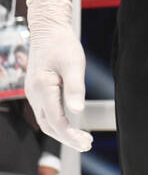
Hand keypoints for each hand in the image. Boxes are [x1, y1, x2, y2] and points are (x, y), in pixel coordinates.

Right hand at [25, 0, 91, 152]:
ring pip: (46, 121)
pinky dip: (58, 122)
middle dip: (67, 138)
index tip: (86, 143)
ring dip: (62, 132)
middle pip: (48, 125)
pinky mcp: (38, 90)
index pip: (55, 121)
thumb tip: (78, 111)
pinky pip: (46, 112)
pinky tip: (72, 123)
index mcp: (42, 89)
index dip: (70, 135)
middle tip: (86, 145)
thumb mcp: (74, 63)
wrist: (48, 29)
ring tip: (82, 139)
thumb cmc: (62, 44)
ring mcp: (34, 93)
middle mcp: (34, 94)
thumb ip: (75, 87)